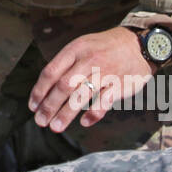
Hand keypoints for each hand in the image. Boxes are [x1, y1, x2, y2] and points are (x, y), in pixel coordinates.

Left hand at [28, 27, 152, 133]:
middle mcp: (89, 60)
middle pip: (63, 86)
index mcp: (75, 49)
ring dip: (65, 114)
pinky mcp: (120, 84)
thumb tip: (44, 89)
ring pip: (81, 96)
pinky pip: (104, 102)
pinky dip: (93, 113)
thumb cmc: (103, 48)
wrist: (138, 44)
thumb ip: (65, 64)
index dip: (39, 91)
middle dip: (49, 106)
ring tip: (55, 127)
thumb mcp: (82, 46)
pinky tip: (84, 122)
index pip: (51, 71)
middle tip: (40, 121)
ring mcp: (105, 72)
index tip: (32, 106)